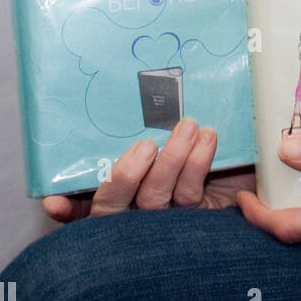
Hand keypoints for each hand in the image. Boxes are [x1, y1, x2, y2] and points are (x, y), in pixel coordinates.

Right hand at [42, 117, 256, 222]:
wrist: (247, 167)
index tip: (54, 201)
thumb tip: (129, 81)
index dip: (67, 207)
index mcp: (120, 197)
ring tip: (189, 126)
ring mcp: (165, 219)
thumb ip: (143, 119)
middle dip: (125, 177)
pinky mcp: (197, 219)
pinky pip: (191, 194)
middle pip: (113, 207)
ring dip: (171, 160)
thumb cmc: (197, 143)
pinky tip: (206, 139)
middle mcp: (136, 213)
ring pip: (155, 198)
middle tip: (146, 145)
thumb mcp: (164, 131)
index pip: (84, 205)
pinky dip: (197, 165)